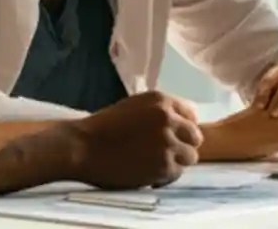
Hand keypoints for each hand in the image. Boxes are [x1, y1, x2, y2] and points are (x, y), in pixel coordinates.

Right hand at [70, 91, 202, 189]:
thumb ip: (159, 111)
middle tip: (165, 152)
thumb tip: (181, 123)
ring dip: (176, 161)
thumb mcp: (134, 106)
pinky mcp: (163, 165)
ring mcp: (168, 143)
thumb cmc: (103, 127)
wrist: (82, 146)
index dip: (183, 127)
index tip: (172, 136)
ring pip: (190, 156)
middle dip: (183, 145)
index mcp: (162, 101)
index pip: (192, 114)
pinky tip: (149, 172)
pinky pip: (177, 173)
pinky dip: (165, 176)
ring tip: (156, 163)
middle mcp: (169, 119)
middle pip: (195, 137)